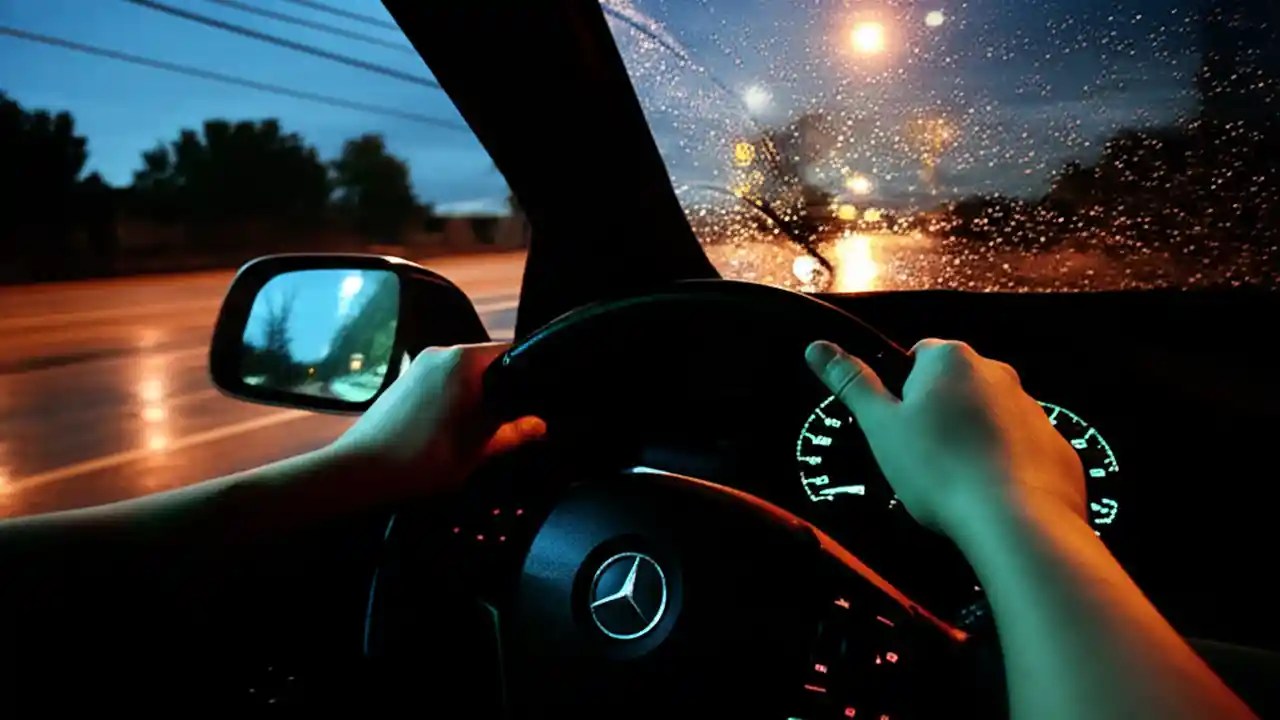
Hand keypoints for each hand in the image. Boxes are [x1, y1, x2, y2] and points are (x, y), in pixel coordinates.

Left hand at [331, 343, 544, 499]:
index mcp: (463, 362)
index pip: (511, 354)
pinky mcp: (406, 380)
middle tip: (517, 420)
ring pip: (465, 373)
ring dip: (478, 395)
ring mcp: (419, 364)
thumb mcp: (475, 452)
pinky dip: (456, 397)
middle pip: (487, 363)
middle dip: (503, 389)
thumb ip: (511, 433)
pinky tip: (457, 427)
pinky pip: (444, 380)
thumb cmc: (421, 460)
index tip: (538, 400)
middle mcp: (441, 353)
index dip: (529, 375)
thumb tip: (540, 424)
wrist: (358, 471)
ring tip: (487, 427)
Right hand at [804, 339, 1084, 539]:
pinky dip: (1006, 465)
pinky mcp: (1057, 446)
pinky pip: (1021, 448)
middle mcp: (998, 372)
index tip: (899, 428)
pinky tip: (991, 496)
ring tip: (956, 482)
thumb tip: (815, 346)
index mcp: (951, 359)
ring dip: (972, 439)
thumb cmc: (938, 468)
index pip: (917, 355)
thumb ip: (851, 383)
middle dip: (939, 414)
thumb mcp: (880, 427)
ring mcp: (1034, 409)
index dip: (902, 391)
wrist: (1017, 521)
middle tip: (921, 458)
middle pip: (956, 386)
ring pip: (989, 417)